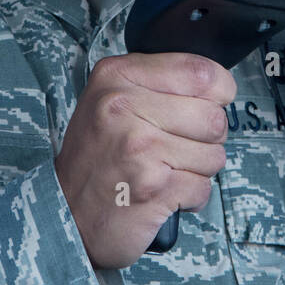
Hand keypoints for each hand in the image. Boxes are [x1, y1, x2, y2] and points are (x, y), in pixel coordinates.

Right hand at [56, 52, 236, 268]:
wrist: (65, 212)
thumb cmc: (98, 154)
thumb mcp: (112, 98)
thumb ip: (159, 80)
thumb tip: (219, 84)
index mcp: (118, 75)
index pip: (203, 72)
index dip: (219, 93)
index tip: (206, 105)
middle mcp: (124, 106)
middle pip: (214, 117)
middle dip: (208, 138)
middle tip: (177, 146)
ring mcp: (139, 148)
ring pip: (214, 154)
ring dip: (198, 169)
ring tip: (166, 169)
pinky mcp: (153, 187)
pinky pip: (203, 188)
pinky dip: (190, 196)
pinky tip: (163, 192)